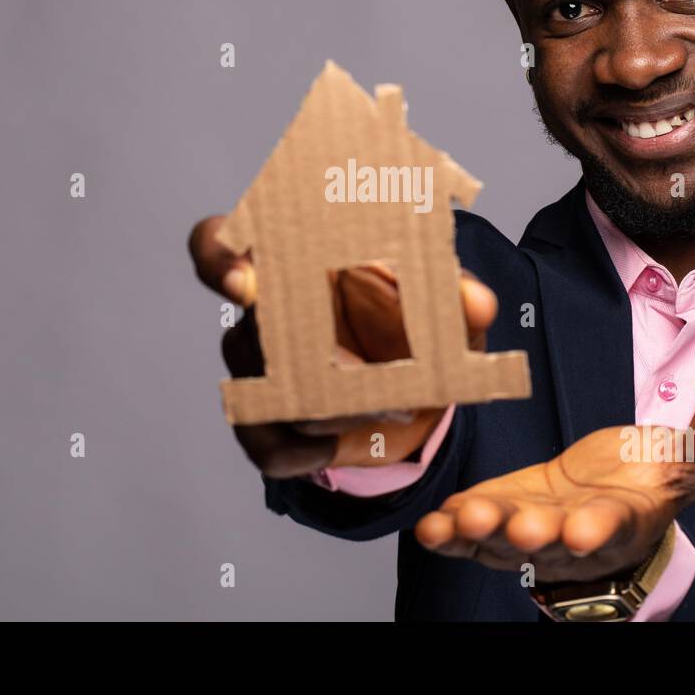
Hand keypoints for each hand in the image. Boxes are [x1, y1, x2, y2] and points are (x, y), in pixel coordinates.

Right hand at [188, 215, 496, 478]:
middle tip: (363, 370)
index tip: (244, 279)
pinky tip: (342, 445)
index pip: (217, 242)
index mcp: (290, 259)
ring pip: (266, 391)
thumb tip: (476, 301)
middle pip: (248, 332)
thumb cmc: (414, 322)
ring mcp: (252, 372)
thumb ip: (459, 294)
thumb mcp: (445, 304)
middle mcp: (259, 313)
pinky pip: (268, 447)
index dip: (218, 258)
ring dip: (331, 405)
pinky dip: (310, 451)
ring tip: (391, 404)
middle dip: (305, 355)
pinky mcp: (261, 427)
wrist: (414, 392)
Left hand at [413, 368, 694, 582]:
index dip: (596, 529)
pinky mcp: (499, 515)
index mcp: (624, 519)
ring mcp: (532, 531)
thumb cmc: (656, 476)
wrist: (615, 494)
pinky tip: (430, 525)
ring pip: (501, 540)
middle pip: (550, 540)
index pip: (611, 526)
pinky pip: (471, 531)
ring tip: (456, 520)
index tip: (582, 529)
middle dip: (532, 535)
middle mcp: (573, 535)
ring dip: (479, 531)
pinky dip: (450, 531)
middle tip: (518, 528)